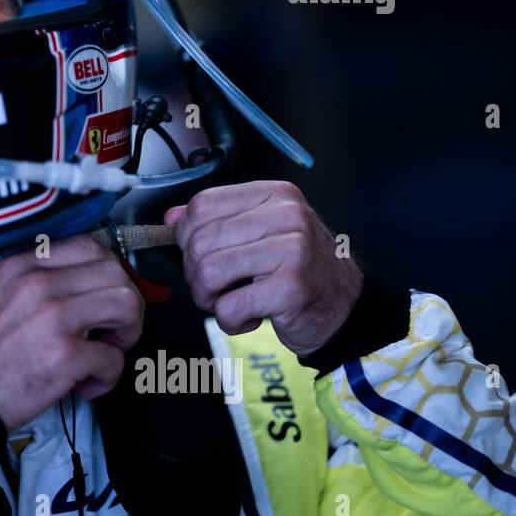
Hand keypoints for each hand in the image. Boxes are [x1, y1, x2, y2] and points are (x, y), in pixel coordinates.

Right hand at [0, 234, 144, 430]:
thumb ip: (37, 282)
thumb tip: (86, 288)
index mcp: (20, 264)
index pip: (87, 246)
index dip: (106, 274)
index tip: (100, 299)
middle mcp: (37, 282)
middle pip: (115, 272)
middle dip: (125, 304)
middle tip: (110, 332)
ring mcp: (53, 316)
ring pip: (126, 304)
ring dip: (126, 333)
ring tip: (104, 353)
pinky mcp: (65, 355)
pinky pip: (115, 359)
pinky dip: (109, 377)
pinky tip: (85, 386)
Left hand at [165, 181, 362, 355]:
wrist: (344, 306)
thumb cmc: (298, 269)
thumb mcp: (262, 232)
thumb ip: (218, 220)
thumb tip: (172, 219)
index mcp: (275, 196)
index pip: (203, 205)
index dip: (186, 234)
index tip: (194, 252)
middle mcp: (286, 216)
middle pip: (201, 242)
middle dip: (196, 273)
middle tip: (215, 286)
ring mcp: (291, 251)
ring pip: (209, 273)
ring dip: (209, 299)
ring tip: (231, 301)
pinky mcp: (290, 289)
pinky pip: (228, 307)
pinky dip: (230, 320)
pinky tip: (251, 316)